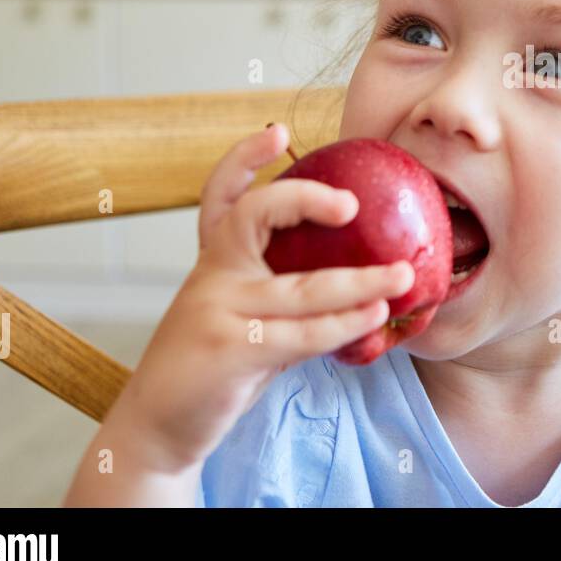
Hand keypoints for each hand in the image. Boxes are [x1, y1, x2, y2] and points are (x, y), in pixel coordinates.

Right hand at [107, 123, 413, 473]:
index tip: (279, 132)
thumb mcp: (244, 320)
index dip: (245, 158)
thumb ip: (284, 295)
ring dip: (360, 281)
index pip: (221, 196)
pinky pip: (301, 333)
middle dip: (304, 200)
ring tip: (402, 274)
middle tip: (352, 204)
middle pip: (252, 217)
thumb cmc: (212, 370)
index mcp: (214, 261)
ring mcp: (217, 311)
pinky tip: (374, 315)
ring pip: (300, 286)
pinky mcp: (229, 351)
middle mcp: (212, 276)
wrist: (159, 429)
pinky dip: (343, 324)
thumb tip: (358, 283)